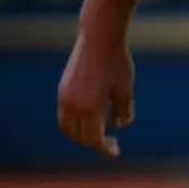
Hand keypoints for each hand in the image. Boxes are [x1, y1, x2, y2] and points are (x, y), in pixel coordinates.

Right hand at [56, 33, 134, 156]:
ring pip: (67, 127)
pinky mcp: (62, 87)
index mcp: (88, 108)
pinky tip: (93, 115)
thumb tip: (117, 126)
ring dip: (81, 134)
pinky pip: (65, 114)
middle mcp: (71, 104)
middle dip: (94, 142)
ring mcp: (63, 96)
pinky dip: (76, 121)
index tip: (116, 151)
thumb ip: (123, 112)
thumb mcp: (125, 90)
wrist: (99, 36)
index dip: (105, 149)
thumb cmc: (117, 63)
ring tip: (98, 131)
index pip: (93, 139)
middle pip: (79, 137)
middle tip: (111, 141)